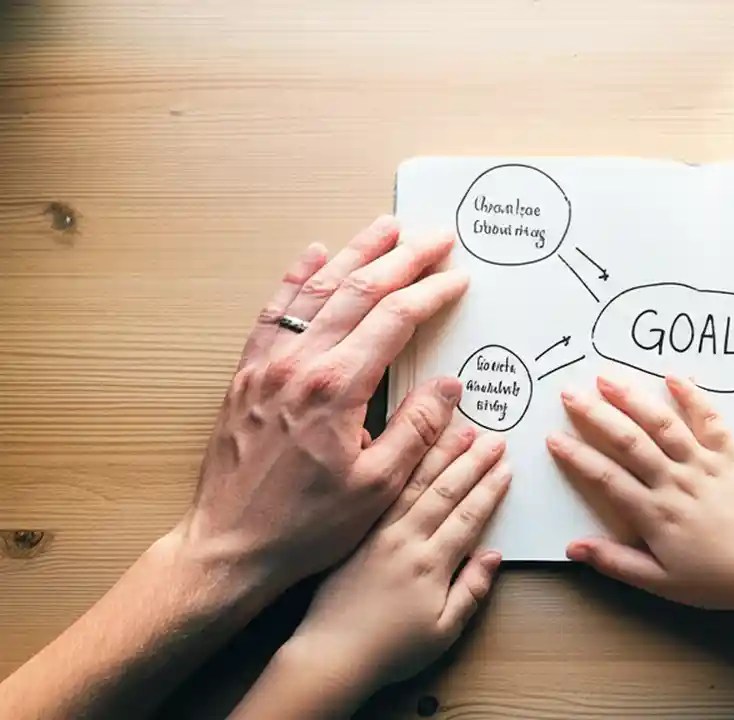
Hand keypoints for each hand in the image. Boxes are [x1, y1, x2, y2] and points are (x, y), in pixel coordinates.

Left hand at [173, 216, 469, 599]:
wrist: (230, 547)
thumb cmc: (306, 526)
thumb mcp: (377, 487)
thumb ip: (416, 431)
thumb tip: (449, 386)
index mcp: (336, 389)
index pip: (394, 320)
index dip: (430, 293)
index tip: (457, 278)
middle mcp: (300, 365)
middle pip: (358, 291)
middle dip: (402, 259)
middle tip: (434, 237)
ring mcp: (268, 365)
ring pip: (317, 291)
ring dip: (354, 253)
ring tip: (385, 228)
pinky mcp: (247, 375)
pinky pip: (275, 312)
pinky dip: (296, 278)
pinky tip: (314, 255)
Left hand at [283, 422, 510, 691]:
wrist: (329, 655)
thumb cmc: (389, 650)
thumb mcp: (444, 632)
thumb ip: (472, 590)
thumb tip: (494, 555)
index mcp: (431, 563)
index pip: (468, 515)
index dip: (490, 488)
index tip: (505, 466)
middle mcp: (405, 539)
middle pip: (445, 490)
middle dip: (472, 460)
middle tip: (492, 437)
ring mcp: (378, 532)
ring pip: (415, 482)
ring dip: (441, 454)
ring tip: (460, 430)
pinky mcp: (357, 533)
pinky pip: (384, 491)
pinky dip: (398, 465)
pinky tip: (406, 449)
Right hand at [547, 374, 733, 613]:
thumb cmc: (722, 580)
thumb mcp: (663, 583)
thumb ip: (617, 562)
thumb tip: (573, 548)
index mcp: (654, 514)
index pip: (606, 477)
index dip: (576, 456)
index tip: (554, 438)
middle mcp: (675, 482)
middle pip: (628, 440)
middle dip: (595, 414)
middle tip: (570, 393)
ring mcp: (704, 464)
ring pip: (662, 423)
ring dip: (633, 397)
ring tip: (608, 377)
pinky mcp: (732, 454)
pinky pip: (710, 419)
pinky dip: (692, 395)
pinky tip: (673, 376)